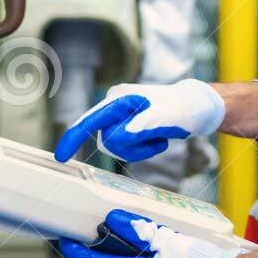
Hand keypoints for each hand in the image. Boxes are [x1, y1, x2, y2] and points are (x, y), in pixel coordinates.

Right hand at [53, 79, 224, 162]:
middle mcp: (114, 109)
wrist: (197, 108)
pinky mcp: (128, 128)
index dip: (72, 139)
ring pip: (117, 149)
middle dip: (130, 146)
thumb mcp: (163, 117)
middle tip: (155, 138)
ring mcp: (121, 119)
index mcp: (117, 100)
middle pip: (106, 141)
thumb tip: (118, 138)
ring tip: (159, 137)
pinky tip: (158, 140)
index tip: (60, 158)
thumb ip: (140, 127)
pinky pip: (127, 150)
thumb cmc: (181, 108)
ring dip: (139, 150)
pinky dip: (144, 150)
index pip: (89, 121)